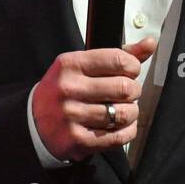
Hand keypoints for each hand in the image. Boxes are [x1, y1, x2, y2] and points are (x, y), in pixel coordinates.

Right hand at [30, 36, 155, 160]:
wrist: (34, 123)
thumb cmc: (65, 90)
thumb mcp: (82, 66)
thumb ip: (118, 55)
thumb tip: (151, 42)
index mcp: (70, 64)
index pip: (118, 60)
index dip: (133, 67)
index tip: (130, 72)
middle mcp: (69, 88)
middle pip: (124, 88)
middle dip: (134, 91)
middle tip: (127, 93)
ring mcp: (72, 116)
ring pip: (124, 113)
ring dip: (131, 112)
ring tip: (123, 110)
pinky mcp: (78, 140)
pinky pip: (118, 137)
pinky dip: (127, 131)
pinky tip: (121, 126)